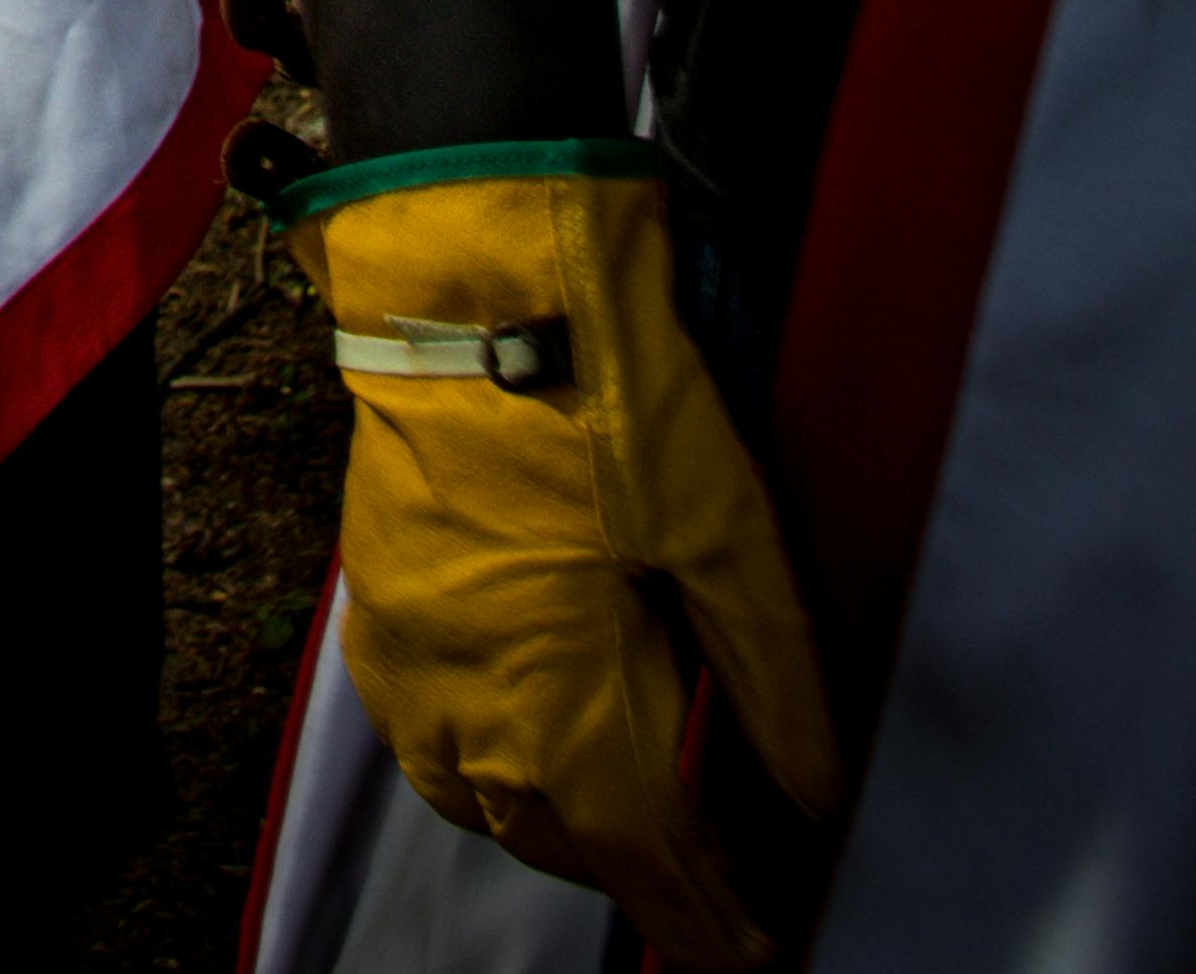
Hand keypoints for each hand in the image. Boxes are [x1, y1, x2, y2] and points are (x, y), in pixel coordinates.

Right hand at [293, 154, 840, 970]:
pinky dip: (489, 759)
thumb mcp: (729, 533)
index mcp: (572, 717)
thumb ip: (777, 683)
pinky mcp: (375, 618)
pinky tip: (527, 720)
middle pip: (573, 850)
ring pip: (492, 806)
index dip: (716, 924)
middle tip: (716, 853)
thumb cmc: (607, 400)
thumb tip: (820, 798)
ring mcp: (413, 673)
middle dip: (646, 867)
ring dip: (563, 820)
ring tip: (626, 795)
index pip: (656, 873)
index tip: (758, 947)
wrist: (469, 287)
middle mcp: (478, 724)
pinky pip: (431, 740)